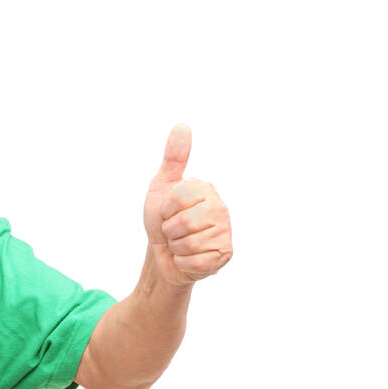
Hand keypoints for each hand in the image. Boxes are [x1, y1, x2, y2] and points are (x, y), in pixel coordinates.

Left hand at [143, 123, 233, 285]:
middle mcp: (220, 208)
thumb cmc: (163, 219)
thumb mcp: (162, 186)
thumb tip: (183, 125)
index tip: (167, 211)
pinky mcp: (224, 255)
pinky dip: (183, 262)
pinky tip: (188, 257)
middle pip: (184, 222)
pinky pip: (194, 261)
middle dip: (169, 230)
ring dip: (176, 248)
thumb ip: (173, 158)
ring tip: (180, 243)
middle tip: (173, 230)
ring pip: (188, 243)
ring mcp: (225, 232)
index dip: (163, 209)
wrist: (163, 254)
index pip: (177, 197)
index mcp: (205, 189)